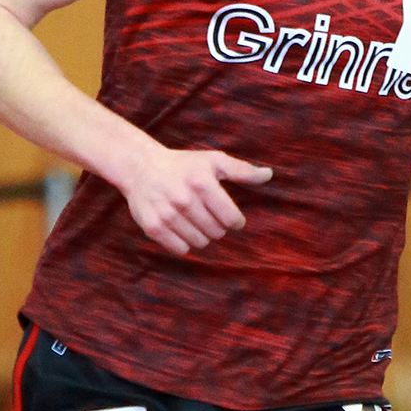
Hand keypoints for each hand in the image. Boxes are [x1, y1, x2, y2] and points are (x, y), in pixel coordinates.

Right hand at [118, 147, 271, 255]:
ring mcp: (167, 214)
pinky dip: (184, 243)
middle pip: (217, 233)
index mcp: (203, 183)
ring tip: (193, 219)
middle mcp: (184, 199)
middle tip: (207, 214)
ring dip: (201, 235)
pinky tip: (180, 227)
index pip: (232, 219)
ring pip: (200, 243)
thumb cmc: (184, 165)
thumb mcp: (213, 161)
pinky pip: (181, 249)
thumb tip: (269, 175)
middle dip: (217, 227)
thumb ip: (242, 171)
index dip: (235, 221)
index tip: (230, 217)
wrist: (141, 167)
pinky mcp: (153, 227)